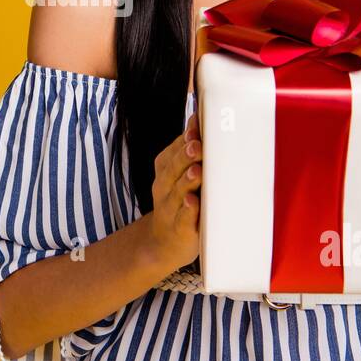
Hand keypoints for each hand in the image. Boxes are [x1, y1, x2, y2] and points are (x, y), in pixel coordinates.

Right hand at [145, 111, 202, 272]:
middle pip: (174, 168)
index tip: (196, 127)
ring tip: (197, 171)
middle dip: (185, 156)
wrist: (162, 241)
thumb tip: (198, 118)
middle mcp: (165, 187)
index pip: (174, 150)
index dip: (185, 139)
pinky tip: (192, 203)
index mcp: (166, 170)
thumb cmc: (178, 201)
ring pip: (178, 192)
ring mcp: (171, 208)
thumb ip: (188, 149)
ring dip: (187, 181)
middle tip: (197, 146)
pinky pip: (183, 219)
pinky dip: (187, 211)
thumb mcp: (178, 173)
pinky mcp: (180, 229)